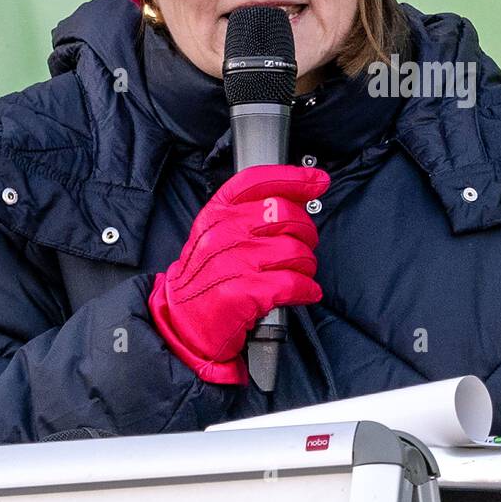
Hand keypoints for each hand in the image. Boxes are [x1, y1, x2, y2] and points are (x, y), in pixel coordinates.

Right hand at [148, 163, 329, 384]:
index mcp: (216, 213)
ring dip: (307, 264)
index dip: (293, 178)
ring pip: (294, 249)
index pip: (257, 181)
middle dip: (306, 231)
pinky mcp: (243, 293)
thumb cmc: (208, 278)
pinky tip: (305, 292)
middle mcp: (223, 232)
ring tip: (300, 274)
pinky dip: (306, 289)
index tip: (318, 181)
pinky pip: (292, 283)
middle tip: (304, 246)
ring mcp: (232, 262)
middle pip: (285, 214)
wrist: (182, 324)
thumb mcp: (218, 236)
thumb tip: (298, 197)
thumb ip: (250, 214)